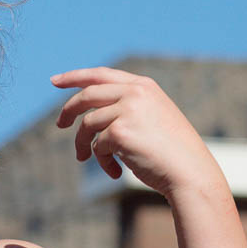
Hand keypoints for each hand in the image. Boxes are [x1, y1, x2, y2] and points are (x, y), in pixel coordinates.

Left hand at [52, 68, 216, 196]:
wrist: (190, 172)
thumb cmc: (173, 153)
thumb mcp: (152, 120)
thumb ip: (125, 110)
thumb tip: (88, 119)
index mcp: (144, 86)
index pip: (101, 74)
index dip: (75, 76)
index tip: (55, 81)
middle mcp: (135, 92)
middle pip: (87, 95)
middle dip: (69, 110)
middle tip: (60, 125)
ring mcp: (128, 110)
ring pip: (88, 124)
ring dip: (84, 145)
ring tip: (86, 160)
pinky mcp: (120, 132)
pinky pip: (97, 146)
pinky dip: (102, 162)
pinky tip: (116, 172)